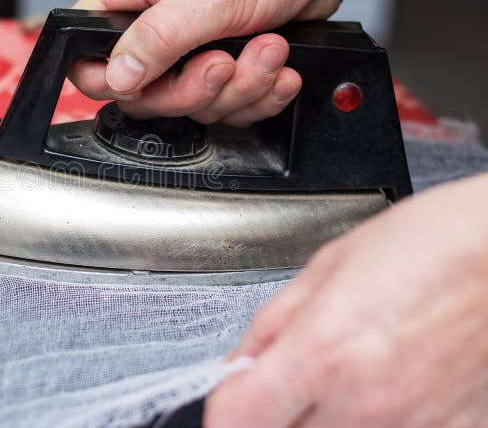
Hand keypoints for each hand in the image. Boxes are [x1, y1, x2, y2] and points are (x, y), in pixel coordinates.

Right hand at [71, 0, 450, 125]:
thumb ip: (157, 38)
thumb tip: (118, 76)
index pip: (86, 57)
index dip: (111, 81)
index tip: (150, 79)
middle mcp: (154, 29)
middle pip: (144, 96)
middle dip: (193, 90)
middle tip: (223, 62)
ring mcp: (188, 54)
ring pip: (191, 106)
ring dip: (238, 89)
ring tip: (265, 50)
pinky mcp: (221, 69)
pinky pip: (227, 108)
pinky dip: (259, 95)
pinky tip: (276, 67)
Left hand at [204, 172, 487, 426]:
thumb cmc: (433, 244)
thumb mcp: (329, 267)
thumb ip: (271, 325)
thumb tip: (238, 365)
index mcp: (322, 351)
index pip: (236, 417)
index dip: (222, 410)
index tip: (229, 399)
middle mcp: (364, 403)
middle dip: (272, 415)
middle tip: (287, 383)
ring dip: (320, 422)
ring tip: (342, 380)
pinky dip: (373, 425)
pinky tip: (386, 392)